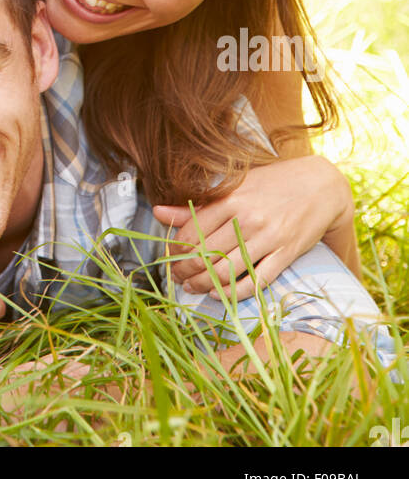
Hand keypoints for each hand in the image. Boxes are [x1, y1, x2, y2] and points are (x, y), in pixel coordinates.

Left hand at [152, 156, 353, 299]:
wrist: (320, 185)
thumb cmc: (272, 184)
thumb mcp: (234, 187)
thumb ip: (197, 204)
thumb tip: (158, 212)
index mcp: (231, 199)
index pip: (191, 232)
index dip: (175, 250)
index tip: (170, 258)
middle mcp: (247, 218)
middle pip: (205, 255)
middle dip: (185, 272)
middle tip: (178, 279)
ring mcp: (268, 238)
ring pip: (226, 272)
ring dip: (204, 286)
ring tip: (193, 289)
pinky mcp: (286, 253)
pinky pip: (256, 282)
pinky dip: (235, 293)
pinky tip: (220, 295)